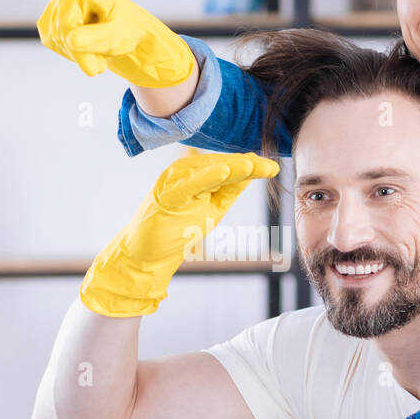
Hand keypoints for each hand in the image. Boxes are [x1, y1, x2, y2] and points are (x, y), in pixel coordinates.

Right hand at [37, 0, 195, 87]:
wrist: (117, 37)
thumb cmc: (124, 31)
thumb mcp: (120, 37)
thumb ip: (99, 39)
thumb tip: (71, 40)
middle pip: (67, 24)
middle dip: (81, 48)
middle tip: (100, 62)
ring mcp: (57, 4)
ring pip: (58, 35)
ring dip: (77, 53)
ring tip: (94, 49)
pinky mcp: (47, 20)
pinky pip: (51, 41)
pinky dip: (67, 52)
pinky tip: (81, 46)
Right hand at [81, 151, 280, 316]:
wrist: (145, 254)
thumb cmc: (177, 230)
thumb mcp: (212, 208)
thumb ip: (229, 189)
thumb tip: (253, 169)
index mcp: (194, 173)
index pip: (227, 166)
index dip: (251, 165)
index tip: (273, 167)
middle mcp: (182, 172)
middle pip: (220, 164)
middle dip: (246, 165)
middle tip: (271, 166)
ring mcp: (172, 182)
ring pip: (207, 171)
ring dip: (231, 166)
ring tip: (253, 164)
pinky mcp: (165, 196)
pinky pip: (188, 185)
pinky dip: (206, 177)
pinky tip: (224, 171)